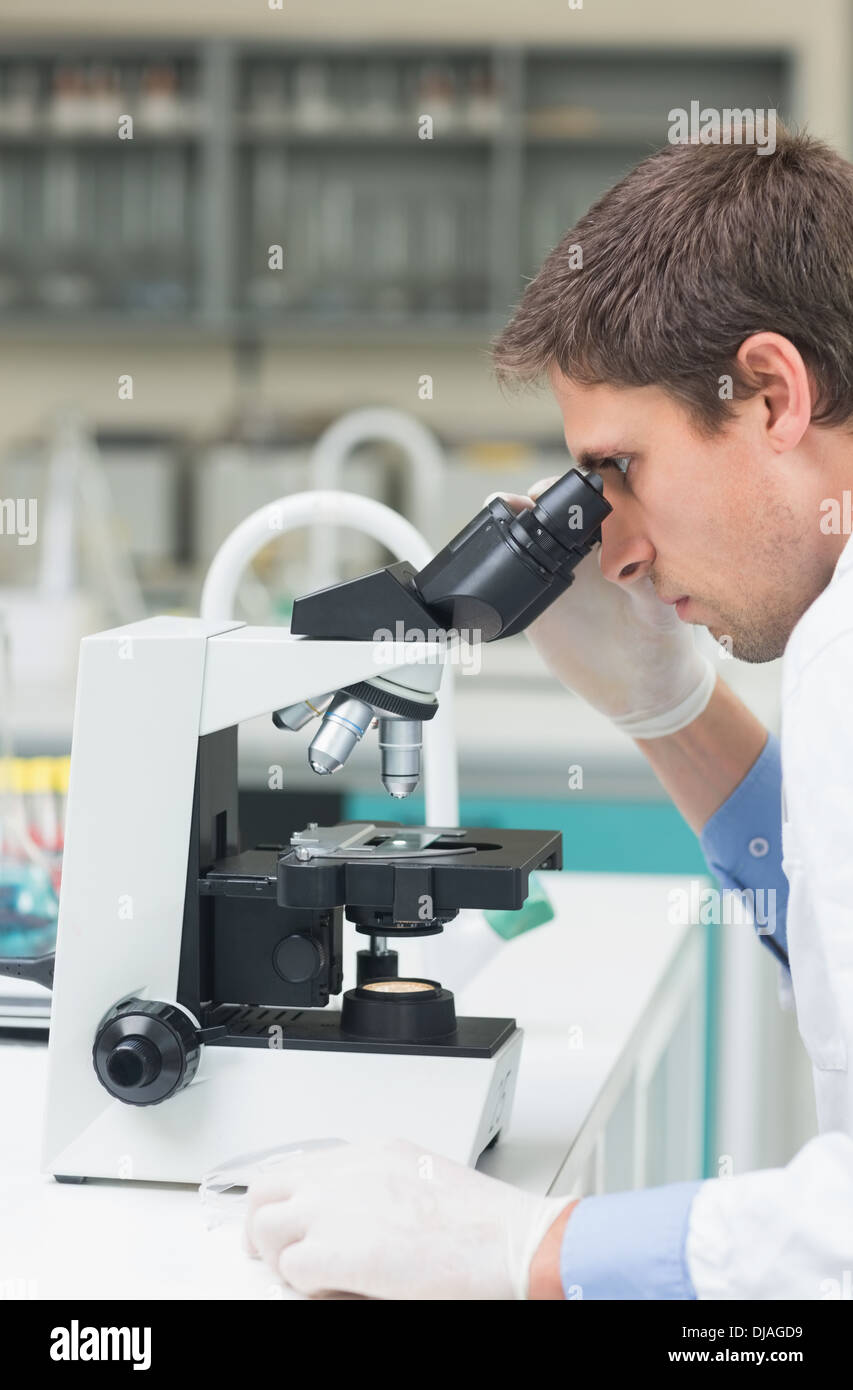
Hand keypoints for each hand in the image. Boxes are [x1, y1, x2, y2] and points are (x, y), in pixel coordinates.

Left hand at [245, 1137, 572, 1299]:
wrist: (512, 1242)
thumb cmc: (483, 1225)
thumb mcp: (422, 1181)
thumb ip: (377, 1188)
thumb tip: (348, 1218)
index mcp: (371, 1153)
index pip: (300, 1166)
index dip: (286, 1200)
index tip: (285, 1222)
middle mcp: (347, 1172)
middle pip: (268, 1188)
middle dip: (263, 1224)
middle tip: (272, 1254)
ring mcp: (336, 1208)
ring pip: (267, 1229)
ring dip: (282, 1258)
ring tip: (310, 1279)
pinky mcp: (337, 1252)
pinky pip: (292, 1272)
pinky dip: (306, 1288)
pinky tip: (336, 1292)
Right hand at [496, 478, 714, 737]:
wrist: (639, 691)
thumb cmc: (663, 643)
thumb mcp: (658, 610)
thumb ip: (644, 579)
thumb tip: (628, 552)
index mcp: (619, 540)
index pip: (594, 498)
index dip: (578, 486)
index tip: (568, 488)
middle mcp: (586, 550)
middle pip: (552, 507)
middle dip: (535, 497)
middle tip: (528, 504)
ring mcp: (557, 573)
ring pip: (525, 533)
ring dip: (509, 518)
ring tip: (501, 516)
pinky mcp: (534, 601)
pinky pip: (509, 572)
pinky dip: (495, 559)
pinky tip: (490, 556)